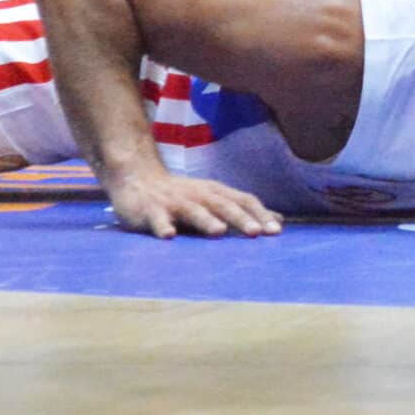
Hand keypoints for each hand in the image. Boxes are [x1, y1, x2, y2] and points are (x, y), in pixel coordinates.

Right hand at [106, 169, 282, 238]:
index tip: (277, 232)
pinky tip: (169, 237)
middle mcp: (198, 195)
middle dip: (240, 219)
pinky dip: (163, 227)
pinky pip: (158, 219)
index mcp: (216, 193)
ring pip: (193, 210)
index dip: (260, 214)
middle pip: (222, 205)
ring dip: (206, 221)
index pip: (243, 200)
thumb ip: (243, 210)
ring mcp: (174, 202)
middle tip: (256, 233)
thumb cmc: (182, 195)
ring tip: (219, 233)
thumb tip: (278, 220)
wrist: (137, 178)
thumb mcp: (215, 199)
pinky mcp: (151, 210)